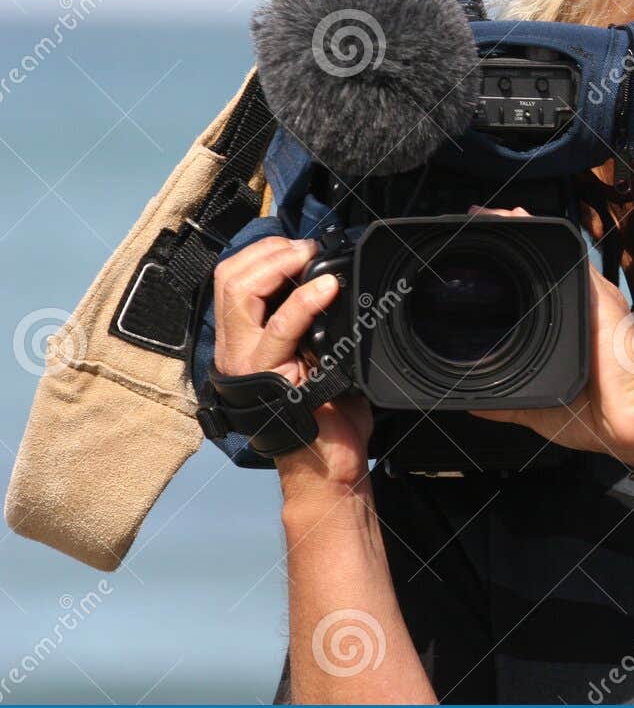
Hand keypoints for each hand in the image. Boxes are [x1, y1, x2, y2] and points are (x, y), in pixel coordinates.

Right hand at [211, 236, 373, 495]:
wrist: (327, 461)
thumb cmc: (327, 407)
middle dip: (269, 252)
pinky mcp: (269, 376)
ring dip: (280, 266)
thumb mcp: (317, 350)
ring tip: (311, 259)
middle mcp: (236, 347)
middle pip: (229, 277)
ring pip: (241, 293)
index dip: (262, 252)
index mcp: (243, 337)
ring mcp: (248, 361)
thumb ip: (311, 317)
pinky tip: (326, 288)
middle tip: (307, 249)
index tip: (300, 245)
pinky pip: (280, 328)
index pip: (231, 277)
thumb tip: (331, 277)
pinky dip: (304, 301)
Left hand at [466, 207, 633, 467]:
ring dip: (531, 231)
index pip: (542, 288)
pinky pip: (579, 265)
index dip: (514, 267)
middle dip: (517, 236)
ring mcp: (598, 302)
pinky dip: (555, 243)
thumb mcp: (542, 409)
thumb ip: (509, 403)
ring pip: (563, 254)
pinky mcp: (605, 304)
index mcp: (573, 330)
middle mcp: (587, 309)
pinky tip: (528, 226)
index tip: (485, 252)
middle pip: (551, 261)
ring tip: (498, 215)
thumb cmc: (601, 419)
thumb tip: (475, 402)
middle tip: (481, 220)